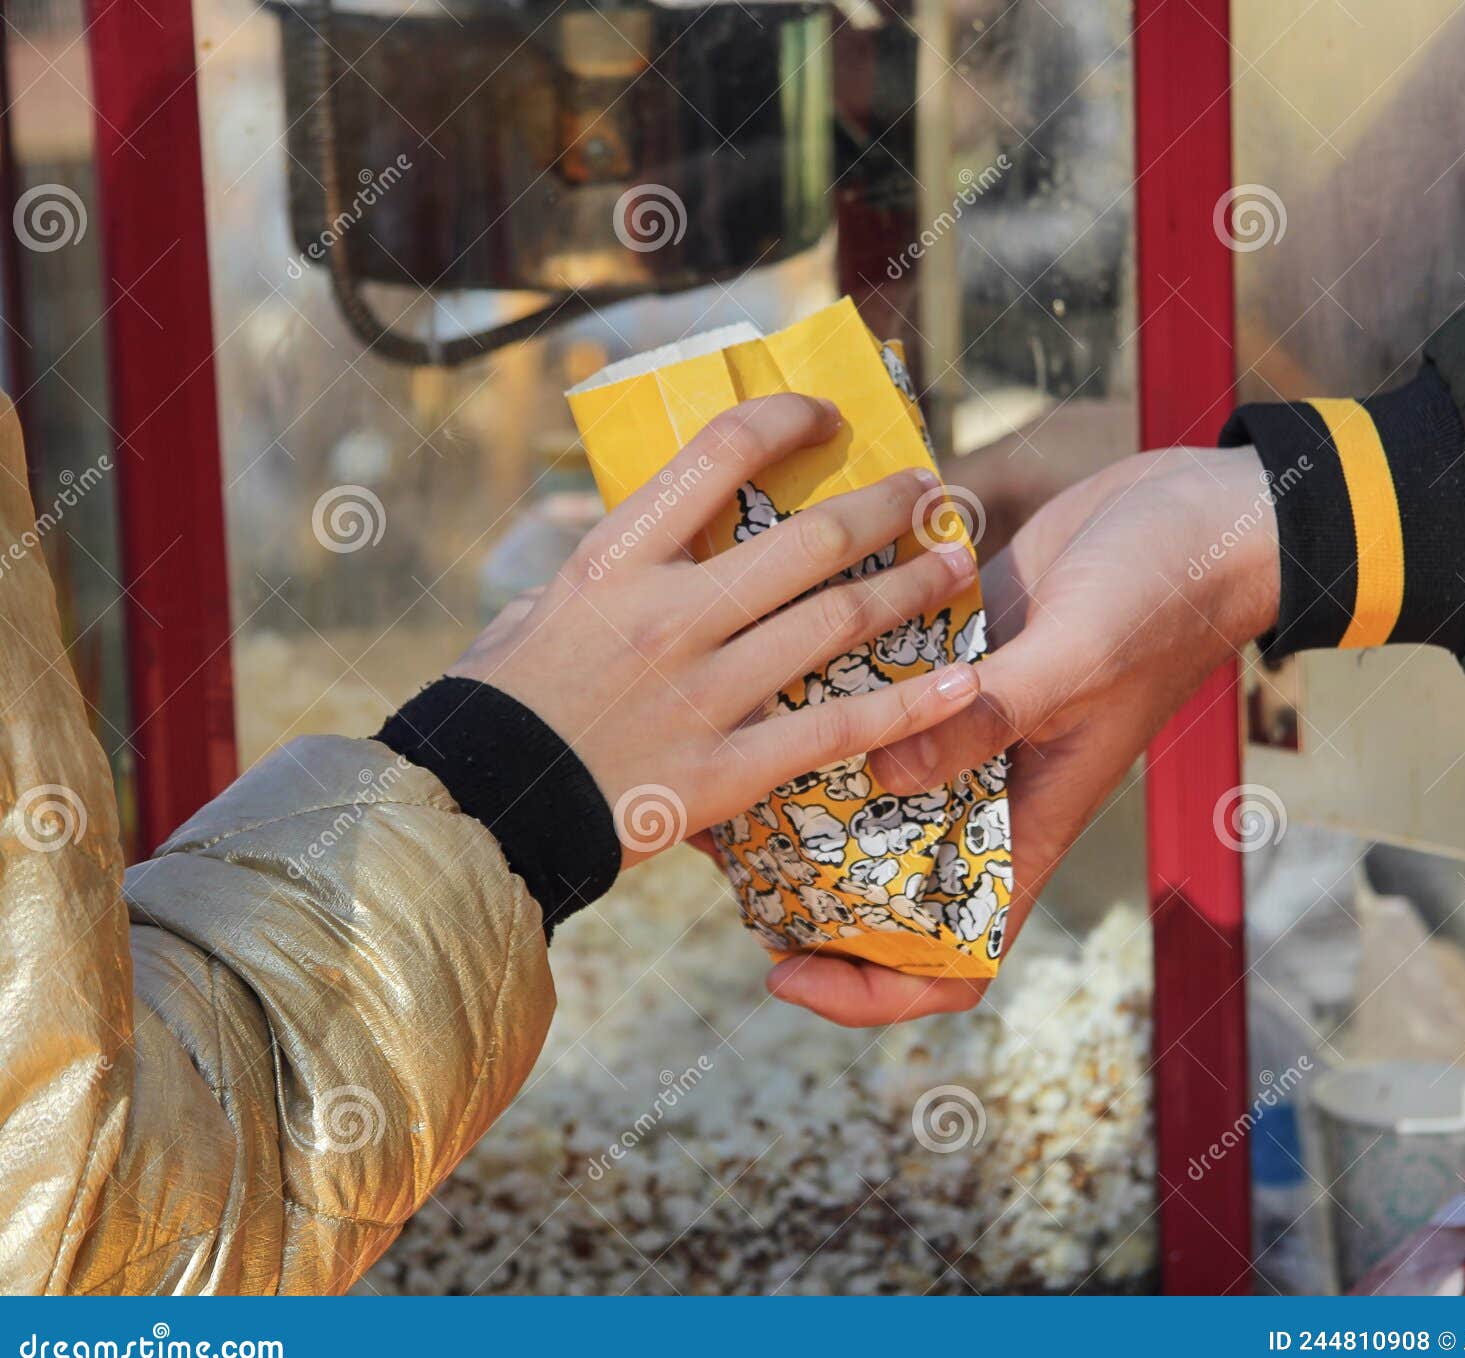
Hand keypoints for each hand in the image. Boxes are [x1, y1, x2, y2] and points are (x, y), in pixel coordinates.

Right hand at [450, 394, 982, 866]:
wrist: (477, 809)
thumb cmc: (498, 704)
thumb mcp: (539, 609)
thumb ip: (607, 575)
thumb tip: (647, 548)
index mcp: (617, 559)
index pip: (720, 451)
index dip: (788, 418)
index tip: (827, 415)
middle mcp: (671, 613)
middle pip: (810, 538)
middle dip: (885, 505)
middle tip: (928, 492)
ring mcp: (705, 690)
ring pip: (838, 622)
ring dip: (911, 586)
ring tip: (957, 564)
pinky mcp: (726, 768)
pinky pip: (836, 727)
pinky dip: (910, 702)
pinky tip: (961, 682)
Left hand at [765, 443, 1278, 1024]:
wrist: (1194, 511)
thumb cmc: (1164, 597)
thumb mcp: (1078, 661)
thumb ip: (987, 716)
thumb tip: (879, 774)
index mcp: (1027, 824)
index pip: (953, 957)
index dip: (872, 991)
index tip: (786, 971)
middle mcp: (985, 789)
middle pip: (883, 881)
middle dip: (803, 885)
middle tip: (714, 851)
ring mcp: (960, 724)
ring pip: (864, 785)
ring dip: (800, 780)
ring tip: (715, 759)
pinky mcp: (946, 658)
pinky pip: (872, 693)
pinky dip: (824, 690)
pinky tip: (761, 659)